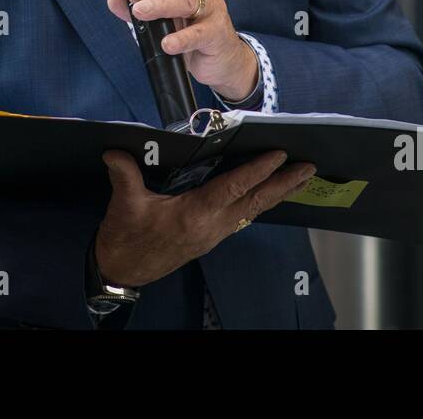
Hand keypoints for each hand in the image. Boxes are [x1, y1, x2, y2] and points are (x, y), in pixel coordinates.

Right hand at [94, 149, 315, 287]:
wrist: (121, 271)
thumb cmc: (125, 239)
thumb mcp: (124, 204)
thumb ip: (123, 174)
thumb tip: (114, 151)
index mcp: (195, 215)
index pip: (234, 188)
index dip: (258, 170)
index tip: (279, 154)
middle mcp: (211, 226)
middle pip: (256, 202)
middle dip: (284, 184)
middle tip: (308, 168)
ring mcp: (213, 234)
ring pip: (253, 211)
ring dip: (277, 194)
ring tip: (299, 179)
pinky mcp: (209, 238)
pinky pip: (242, 217)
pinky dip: (259, 203)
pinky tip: (266, 196)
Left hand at [105, 0, 258, 100]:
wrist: (219, 60)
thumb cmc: (189, 31)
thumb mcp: (161, 17)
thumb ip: (137, 7)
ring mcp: (212, 8)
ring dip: (161, 4)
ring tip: (141, 12)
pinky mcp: (217, 33)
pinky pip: (199, 33)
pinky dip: (181, 38)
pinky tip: (167, 44)